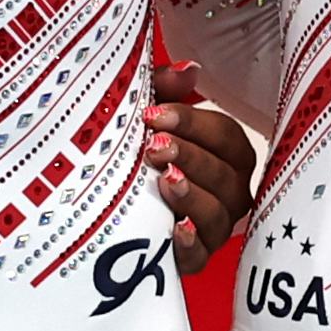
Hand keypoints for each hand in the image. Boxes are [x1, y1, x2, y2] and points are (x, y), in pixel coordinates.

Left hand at [145, 64, 257, 256]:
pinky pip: (201, 256)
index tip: (155, 116)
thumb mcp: (146, 119)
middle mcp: (228, 192)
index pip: (225, 136)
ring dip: (192, 196)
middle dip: (190, 157)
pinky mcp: (193, 259)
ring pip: (217, 213)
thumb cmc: (136, 156)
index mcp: (225, 156)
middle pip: (224, 174)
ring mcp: (213, 228)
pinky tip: (174, 230)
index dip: (194, 124)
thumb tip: (187, 71)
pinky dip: (190, 244)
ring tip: (164, 181)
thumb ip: (164, 91)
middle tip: (154, 147)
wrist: (102, 210)